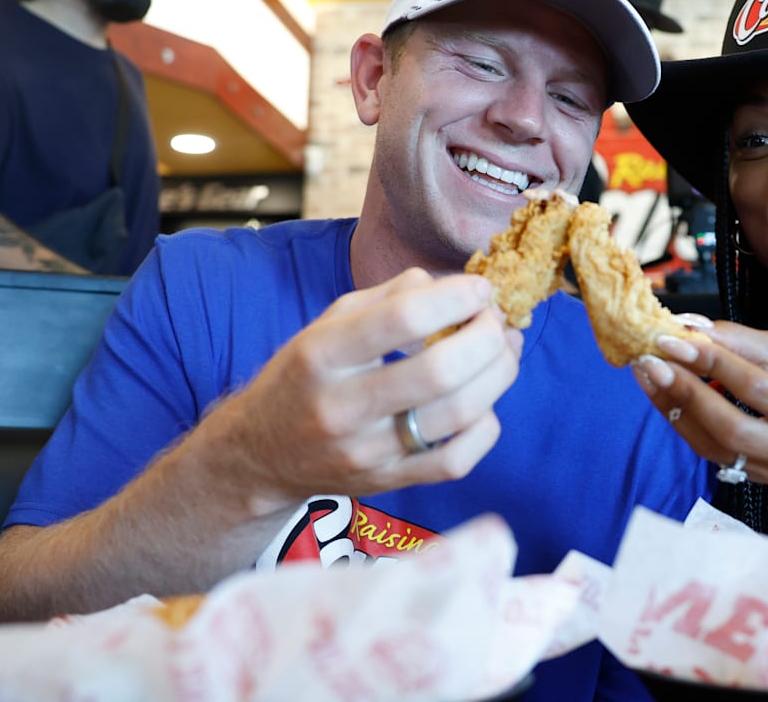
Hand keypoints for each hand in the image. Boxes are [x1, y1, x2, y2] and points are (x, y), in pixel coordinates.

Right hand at [201, 268, 522, 511]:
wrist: (261, 456)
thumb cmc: (304, 378)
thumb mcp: (326, 325)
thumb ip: (388, 298)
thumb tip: (453, 285)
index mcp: (321, 355)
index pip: (402, 318)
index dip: (456, 297)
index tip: (480, 289)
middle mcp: (342, 407)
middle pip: (439, 371)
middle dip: (487, 337)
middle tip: (498, 321)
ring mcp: (368, 452)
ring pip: (457, 415)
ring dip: (498, 374)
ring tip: (506, 350)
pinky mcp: (390, 482)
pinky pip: (457, 460)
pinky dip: (485, 426)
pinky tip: (483, 402)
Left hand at [630, 321, 767, 504]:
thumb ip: (741, 340)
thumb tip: (692, 325)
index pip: (755, 384)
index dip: (712, 360)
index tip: (674, 337)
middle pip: (731, 424)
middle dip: (687, 389)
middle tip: (651, 358)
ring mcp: (767, 470)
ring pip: (711, 444)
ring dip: (672, 405)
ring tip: (646, 372)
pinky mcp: (745, 478)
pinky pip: (704, 450)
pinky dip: (678, 419)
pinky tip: (660, 394)